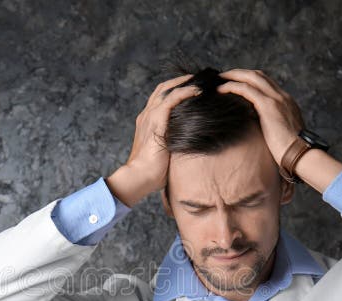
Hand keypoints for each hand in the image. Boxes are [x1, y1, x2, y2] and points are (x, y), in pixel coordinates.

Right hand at [108, 74, 201, 206]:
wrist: (139, 177)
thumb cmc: (151, 172)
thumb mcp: (165, 153)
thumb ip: (174, 143)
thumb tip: (191, 144)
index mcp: (147, 122)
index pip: (160, 98)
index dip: (176, 90)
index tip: (193, 89)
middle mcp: (146, 115)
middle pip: (163, 88)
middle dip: (182, 81)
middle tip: (200, 80)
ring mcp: (150, 116)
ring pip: (167, 89)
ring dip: (186, 83)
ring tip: (202, 82)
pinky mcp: (156, 121)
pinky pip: (171, 99)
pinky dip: (185, 92)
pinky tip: (198, 91)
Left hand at [216, 69, 305, 164]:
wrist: (301, 154)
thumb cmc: (291, 151)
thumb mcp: (282, 133)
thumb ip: (272, 125)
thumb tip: (259, 129)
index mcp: (286, 102)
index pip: (266, 83)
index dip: (250, 80)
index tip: (236, 82)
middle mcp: (282, 96)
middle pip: (258, 75)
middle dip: (240, 73)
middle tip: (224, 76)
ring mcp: (276, 99)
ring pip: (252, 77)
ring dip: (234, 75)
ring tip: (219, 79)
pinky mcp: (268, 106)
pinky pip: (246, 89)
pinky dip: (232, 87)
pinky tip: (221, 90)